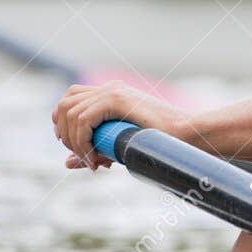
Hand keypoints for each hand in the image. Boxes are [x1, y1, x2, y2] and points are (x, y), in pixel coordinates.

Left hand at [51, 81, 192, 170]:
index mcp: (112, 93)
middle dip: (64, 133)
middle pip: (65, 104)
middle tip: (80, 156)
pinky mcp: (117, 99)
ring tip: (90, 159)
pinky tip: (94, 157)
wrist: (188, 137)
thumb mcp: (120, 148)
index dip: (63, 123)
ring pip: (70, 112)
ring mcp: (113, 91)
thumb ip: (93, 152)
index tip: (74, 147)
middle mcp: (110, 88)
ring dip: (73, 140)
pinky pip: (83, 119)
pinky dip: (82, 141)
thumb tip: (67, 163)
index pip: (71, 100)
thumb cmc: (161, 144)